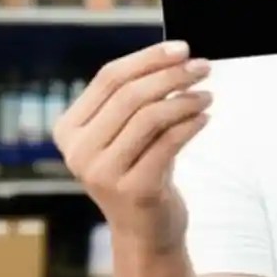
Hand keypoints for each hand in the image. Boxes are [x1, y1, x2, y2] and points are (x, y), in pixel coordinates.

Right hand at [54, 41, 212, 254]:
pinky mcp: (132, 189)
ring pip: (150, 116)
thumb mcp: (129, 133)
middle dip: (172, 74)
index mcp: (69, 129)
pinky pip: (168, 142)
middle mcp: (78, 151)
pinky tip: (205, 118)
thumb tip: (176, 54)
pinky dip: (191, 124)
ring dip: (185, 99)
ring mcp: (102, 172)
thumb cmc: (141, 169)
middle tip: (204, 67)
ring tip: (207, 95)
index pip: (109, 78)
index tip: (182, 47)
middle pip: (130, 94)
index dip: (148, 57)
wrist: (145, 229)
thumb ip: (137, 98)